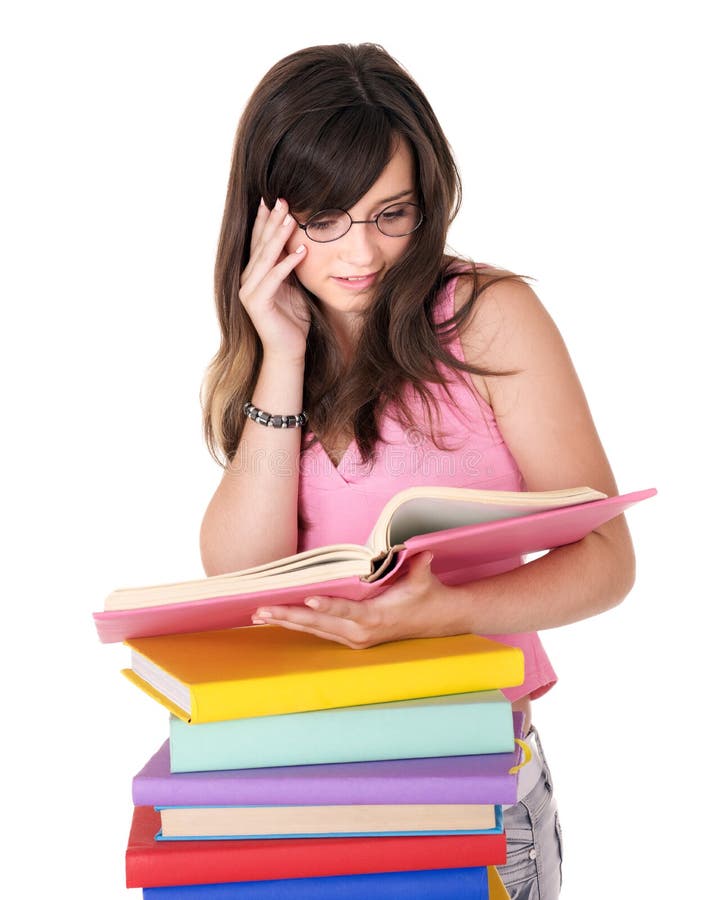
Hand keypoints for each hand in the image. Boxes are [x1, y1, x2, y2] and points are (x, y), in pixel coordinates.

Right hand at [239, 198, 309, 358]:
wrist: (288, 350)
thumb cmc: (293, 319)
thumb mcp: (293, 285)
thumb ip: (290, 265)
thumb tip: (299, 239)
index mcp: (254, 274)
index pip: (259, 242)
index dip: (265, 221)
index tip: (274, 199)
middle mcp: (246, 279)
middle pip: (260, 245)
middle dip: (271, 222)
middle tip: (281, 199)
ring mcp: (249, 291)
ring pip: (265, 258)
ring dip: (279, 237)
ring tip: (291, 218)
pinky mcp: (257, 304)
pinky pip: (274, 278)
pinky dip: (288, 264)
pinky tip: (301, 250)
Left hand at [251, 552, 469, 648]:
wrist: (438, 620)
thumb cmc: (428, 596)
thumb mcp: (425, 580)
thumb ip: (420, 566)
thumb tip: (422, 551)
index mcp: (376, 617)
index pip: (346, 611)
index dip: (326, 606)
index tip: (306, 600)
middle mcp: (361, 633)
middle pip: (319, 624)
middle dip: (288, 617)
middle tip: (261, 610)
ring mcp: (355, 639)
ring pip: (314, 630)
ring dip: (286, 622)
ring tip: (259, 615)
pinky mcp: (352, 639)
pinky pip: (320, 632)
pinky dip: (298, 625)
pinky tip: (279, 619)